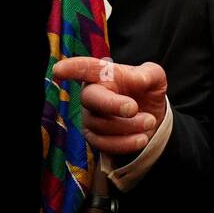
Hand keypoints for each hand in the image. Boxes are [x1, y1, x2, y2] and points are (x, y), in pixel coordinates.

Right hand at [50, 57, 167, 155]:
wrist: (151, 117)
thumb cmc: (147, 91)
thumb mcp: (155, 78)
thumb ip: (149, 74)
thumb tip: (138, 79)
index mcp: (104, 74)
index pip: (86, 68)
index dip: (72, 68)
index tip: (59, 70)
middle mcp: (92, 94)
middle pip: (91, 98)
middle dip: (112, 104)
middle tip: (133, 108)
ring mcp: (90, 117)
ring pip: (102, 124)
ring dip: (129, 126)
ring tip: (150, 121)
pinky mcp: (94, 137)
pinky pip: (104, 144)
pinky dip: (125, 143)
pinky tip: (142, 138)